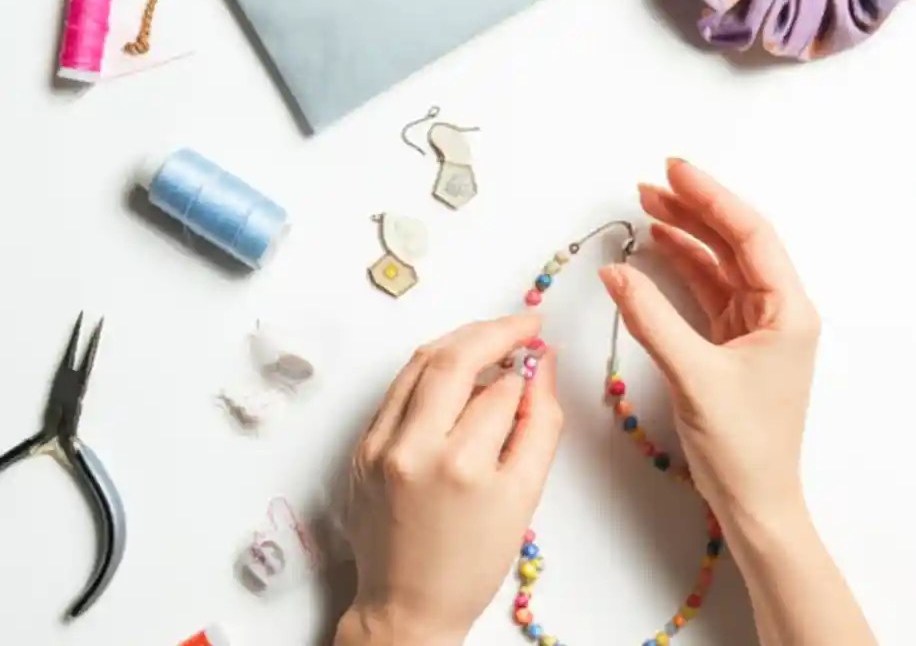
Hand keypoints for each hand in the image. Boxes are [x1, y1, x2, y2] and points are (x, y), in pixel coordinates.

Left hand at [335, 315, 561, 645]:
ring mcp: (378, 446)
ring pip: (419, 365)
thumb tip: (542, 365)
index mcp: (461, 466)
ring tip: (494, 338)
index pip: (503, 391)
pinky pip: (398, 390)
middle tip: (525, 324)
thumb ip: (540, 425)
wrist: (408, 605)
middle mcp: (412, 449)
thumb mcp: (524, 497)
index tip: (543, 356)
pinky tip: (456, 370)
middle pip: (453, 359)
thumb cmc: (473, 561)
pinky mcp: (360, 449)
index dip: (528, 370)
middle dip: (494, 331)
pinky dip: (430, 370)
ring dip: (460, 341)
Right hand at [599, 158, 820, 529]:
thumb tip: (616, 272)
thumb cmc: (742, 447)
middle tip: (651, 183)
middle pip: (735, 243)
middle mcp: (779, 313)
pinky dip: (682, 271)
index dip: (711, 197)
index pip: (751, 235)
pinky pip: (708, 294)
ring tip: (646, 207)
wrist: (756, 501)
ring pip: (720, 266)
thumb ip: (652, 318)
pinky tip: (657, 250)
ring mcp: (757, 329)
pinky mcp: (735, 346)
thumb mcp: (693, 376)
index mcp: (789, 311)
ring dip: (686, 236)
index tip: (675, 169)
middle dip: (694, 209)